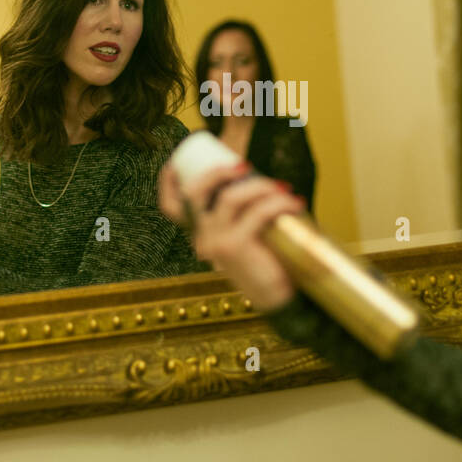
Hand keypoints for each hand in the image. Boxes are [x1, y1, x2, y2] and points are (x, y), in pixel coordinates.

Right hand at [158, 161, 304, 311]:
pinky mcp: (234, 248)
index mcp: (202, 235)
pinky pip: (255, 214)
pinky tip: (293, 204)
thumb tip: (256, 178)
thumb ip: (245, 215)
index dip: (168, 181)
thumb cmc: (270, 263)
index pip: (171, 207)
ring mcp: (215, 244)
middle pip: (195, 192)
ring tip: (282, 187)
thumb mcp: (249, 235)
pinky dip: (277, 203)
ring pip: (230, 197)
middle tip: (245, 166)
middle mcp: (202, 239)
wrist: (282, 300)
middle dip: (218, 170)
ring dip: (260, 186)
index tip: (182, 161)